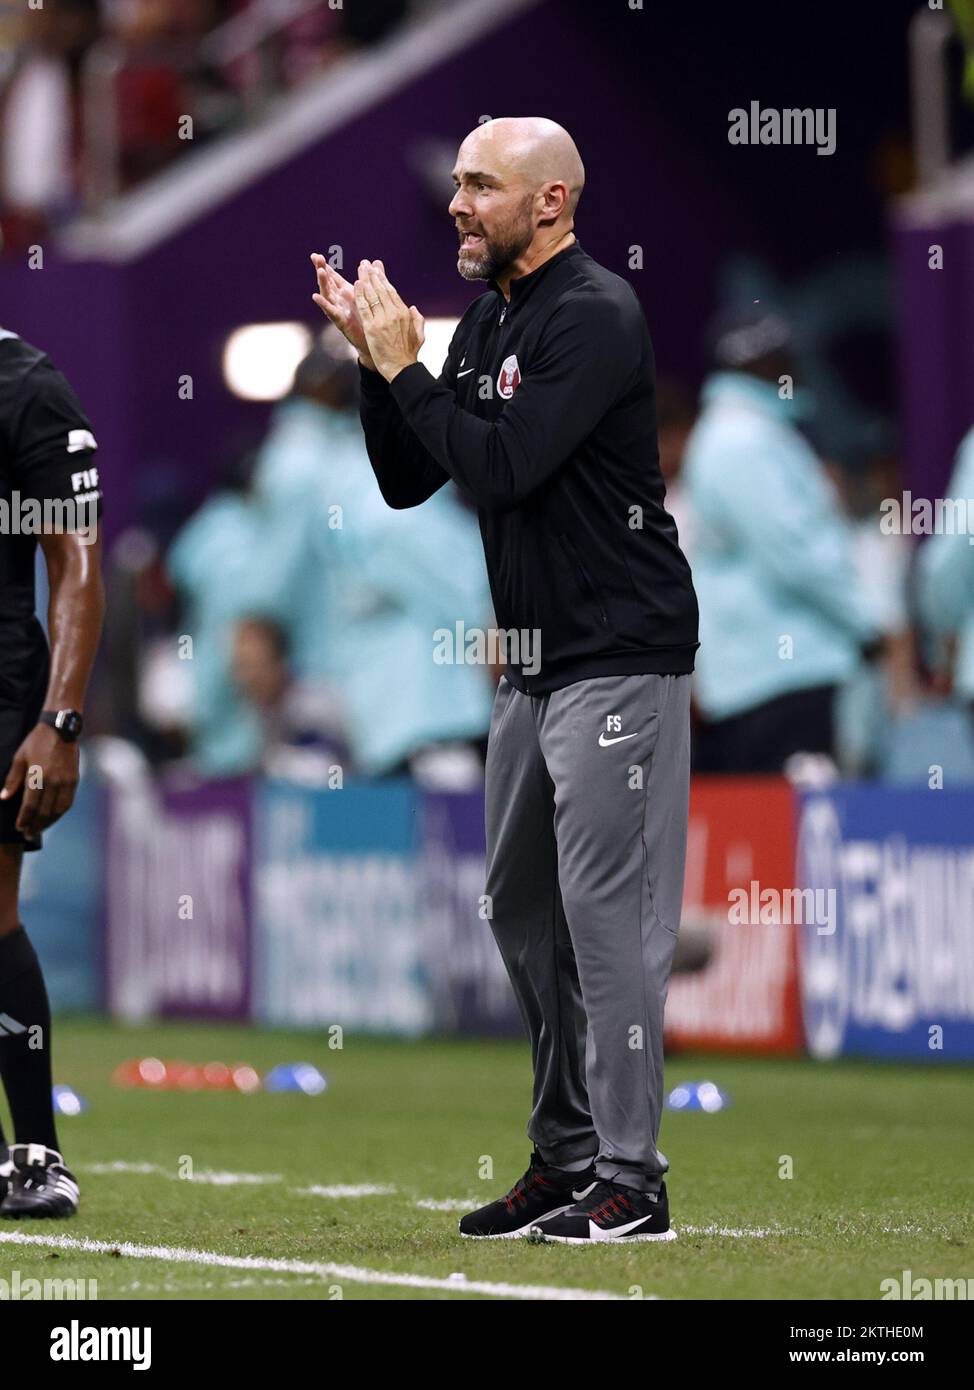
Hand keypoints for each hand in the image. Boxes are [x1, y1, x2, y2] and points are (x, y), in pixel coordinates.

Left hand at [0, 723, 78, 837]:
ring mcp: (66, 782)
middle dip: (35, 826)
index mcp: (38, 777)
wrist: (61, 728)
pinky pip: (67, 802)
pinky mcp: (74, 780)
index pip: (30, 806)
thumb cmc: (36, 742)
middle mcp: (54, 782)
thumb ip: (13, 779)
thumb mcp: (19, 758)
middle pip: (45, 812)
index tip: (19, 828)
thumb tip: (4, 797)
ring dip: (49, 822)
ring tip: (40, 829)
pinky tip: (53, 817)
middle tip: (28, 835)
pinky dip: (59, 812)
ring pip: (58, 810)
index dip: (24, 820)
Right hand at [310, 252, 374, 368]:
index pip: (334, 277)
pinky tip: (316, 296)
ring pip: (328, 295)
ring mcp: (339, 311)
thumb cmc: (370, 320)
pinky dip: (323, 304)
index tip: (316, 255)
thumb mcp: (370, 296)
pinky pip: (331, 312)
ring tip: (320, 272)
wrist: (374, 343)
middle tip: (316, 258)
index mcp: (347, 294)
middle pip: (328, 283)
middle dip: (322, 270)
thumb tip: (374, 261)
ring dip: (323, 283)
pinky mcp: (341, 322)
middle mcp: (340, 301)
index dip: (326, 267)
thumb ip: (371, 279)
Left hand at [353, 260, 424, 381]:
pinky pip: (365, 307)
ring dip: (365, 280)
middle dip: (373, 275)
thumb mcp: (418, 335)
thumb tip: (413, 308)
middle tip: (366, 264)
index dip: (383, 279)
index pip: (391, 292)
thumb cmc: (408, 354)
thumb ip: (417, 319)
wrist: (401, 368)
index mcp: (404, 314)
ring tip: (360, 269)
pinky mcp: (372, 327)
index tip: (378, 270)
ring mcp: (383, 319)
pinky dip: (360, 295)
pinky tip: (356, 285)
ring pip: (373, 295)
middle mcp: (394, 313)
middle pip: (381, 289)